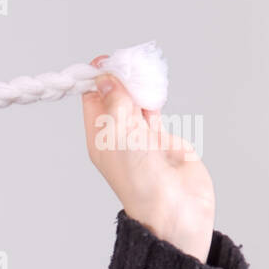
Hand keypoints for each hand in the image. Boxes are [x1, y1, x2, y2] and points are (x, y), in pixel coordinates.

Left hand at [81, 55, 215, 262]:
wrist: (176, 208)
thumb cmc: (142, 180)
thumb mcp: (121, 137)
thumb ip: (115, 104)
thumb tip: (104, 78)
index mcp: (99, 138)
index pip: (92, 101)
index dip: (97, 80)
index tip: (104, 61)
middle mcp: (117, 137)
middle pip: (114, 97)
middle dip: (120, 77)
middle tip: (128, 60)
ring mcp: (141, 138)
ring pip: (135, 102)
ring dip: (138, 84)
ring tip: (142, 66)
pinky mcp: (163, 139)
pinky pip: (154, 111)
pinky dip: (154, 96)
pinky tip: (153, 83)